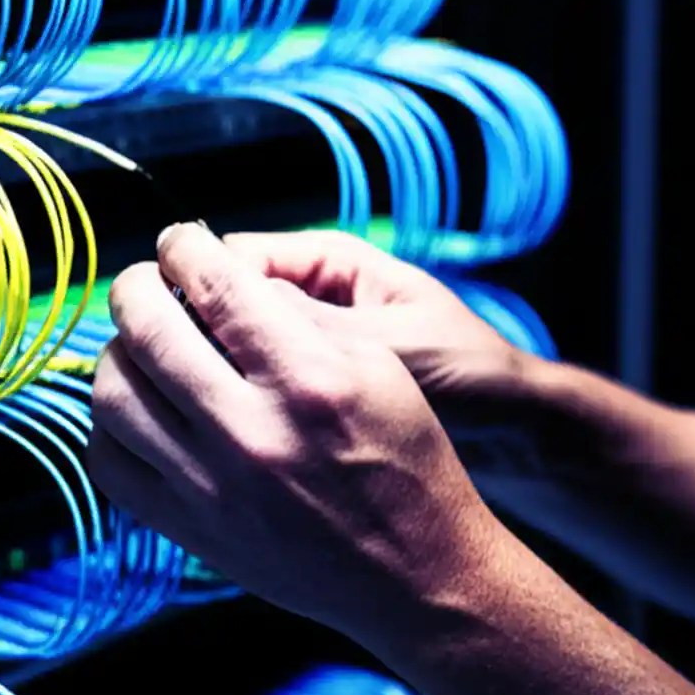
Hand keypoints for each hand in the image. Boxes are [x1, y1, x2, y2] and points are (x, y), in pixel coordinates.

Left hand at [88, 222, 508, 642]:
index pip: (214, 284)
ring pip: (113, 394)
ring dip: (116, 353)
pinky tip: (137, 408)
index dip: (183, 247)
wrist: (412, 574)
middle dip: (135, 287)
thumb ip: (296, 315)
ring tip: (138, 346)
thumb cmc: (404, 461)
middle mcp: (251, 432)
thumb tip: (221, 278)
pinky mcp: (189, 530)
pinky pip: (109, 462)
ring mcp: (211, 487)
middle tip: (145, 283)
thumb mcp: (378, 367)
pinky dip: (109, 422)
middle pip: (148, 330)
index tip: (179, 243)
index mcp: (307, 380)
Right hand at [222, 229, 530, 406]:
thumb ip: (314, 329)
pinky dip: (242, 403)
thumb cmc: (467, 374)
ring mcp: (307, 344)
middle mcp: (311, 296)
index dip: (200, 293)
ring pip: (233, 349)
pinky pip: (256, 386)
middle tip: (195, 383)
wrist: (513, 434)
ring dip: (223, 374)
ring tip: (213, 413)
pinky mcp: (309, 390)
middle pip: (223, 303)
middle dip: (205, 337)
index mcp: (330, 263)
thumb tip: (227, 313)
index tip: (181, 335)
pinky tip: (233, 433)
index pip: (232, 259)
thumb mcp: (389, 347)